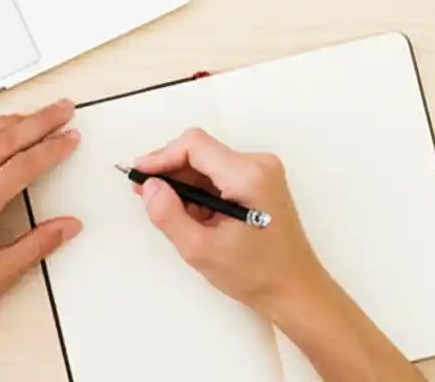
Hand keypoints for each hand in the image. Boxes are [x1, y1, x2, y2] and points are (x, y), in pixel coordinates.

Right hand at [132, 129, 327, 314]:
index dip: (161, 156)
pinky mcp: (261, 181)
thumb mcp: (201, 250)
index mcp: (248, 175)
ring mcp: (262, 171)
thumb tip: (150, 186)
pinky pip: (220, 174)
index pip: (194, 145)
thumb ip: (169, 215)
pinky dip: (201, 190)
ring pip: (208, 163)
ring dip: (184, 183)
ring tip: (170, 213)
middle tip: (146, 196)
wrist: (295, 288)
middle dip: (170, 171)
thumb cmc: (256, 274)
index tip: (139, 176)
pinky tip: (193, 215)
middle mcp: (259, 164)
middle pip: (200, 151)